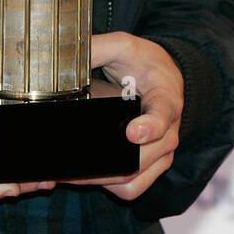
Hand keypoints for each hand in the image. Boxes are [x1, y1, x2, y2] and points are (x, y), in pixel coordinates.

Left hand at [55, 32, 183, 200]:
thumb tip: (64, 56)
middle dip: (106, 165)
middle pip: (143, 158)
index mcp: (166, 99)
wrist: (164, 77)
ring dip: (102, 180)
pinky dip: (109, 186)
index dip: (150, 128)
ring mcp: (162, 154)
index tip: (132, 133)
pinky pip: (132, 188)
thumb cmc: (144, 62)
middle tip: (70, 163)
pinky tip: (86, 175)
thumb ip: (98, 48)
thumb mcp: (123, 46)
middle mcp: (169, 132)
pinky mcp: (152, 168)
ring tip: (69, 173)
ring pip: (134, 179)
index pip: (163, 116)